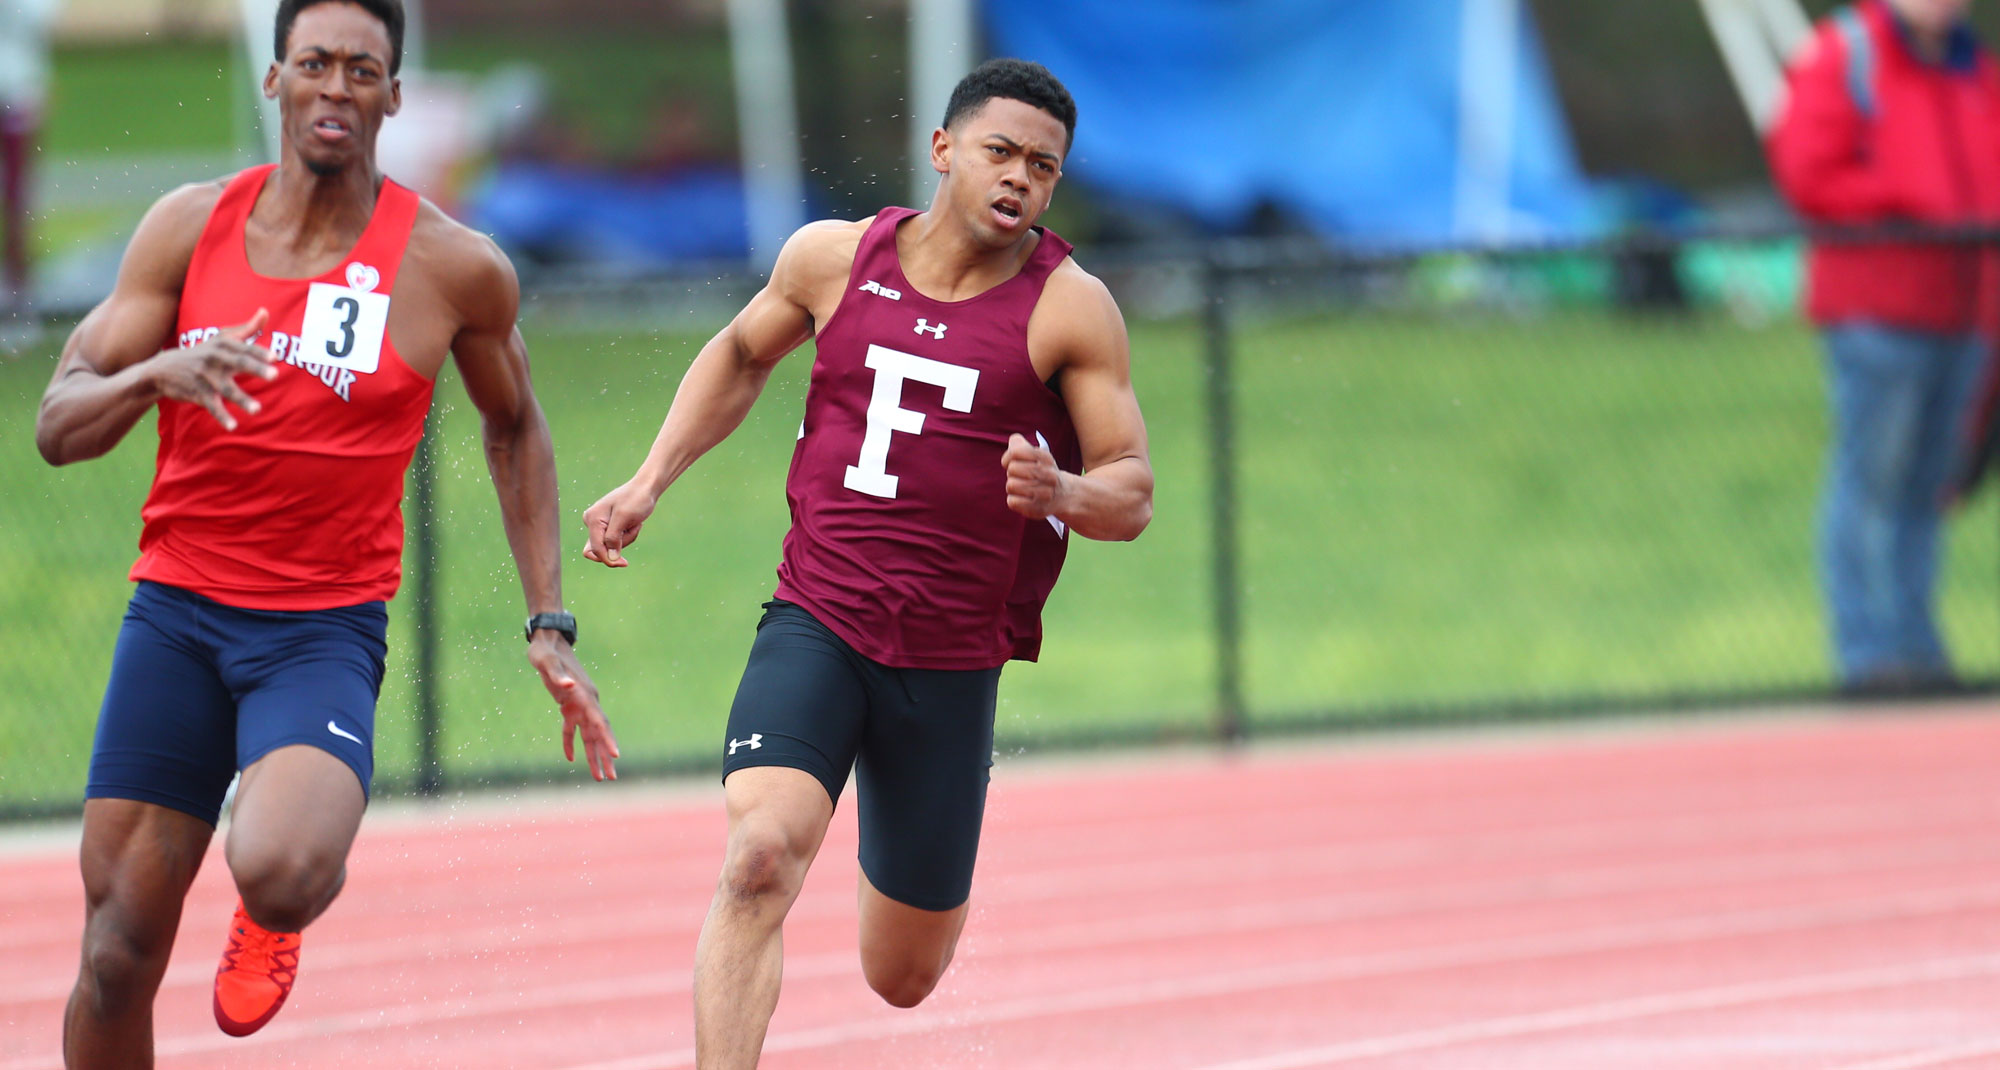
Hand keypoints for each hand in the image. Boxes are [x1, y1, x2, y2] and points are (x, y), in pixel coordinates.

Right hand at [150, 309, 276, 430]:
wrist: (163, 369)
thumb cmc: (203, 353)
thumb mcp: (221, 338)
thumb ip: (247, 328)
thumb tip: (265, 311)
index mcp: (223, 345)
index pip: (244, 347)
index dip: (259, 351)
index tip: (275, 357)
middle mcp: (214, 358)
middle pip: (238, 363)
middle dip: (256, 369)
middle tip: (275, 376)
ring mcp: (205, 376)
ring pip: (226, 388)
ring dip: (242, 399)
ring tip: (257, 410)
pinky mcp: (197, 393)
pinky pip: (212, 405)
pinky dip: (221, 416)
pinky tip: (233, 426)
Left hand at [528, 637, 619, 780]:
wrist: (546, 642)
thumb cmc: (545, 652)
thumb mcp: (546, 662)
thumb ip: (557, 674)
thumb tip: (568, 685)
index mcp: (584, 695)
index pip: (600, 721)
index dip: (608, 739)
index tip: (616, 755)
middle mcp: (586, 702)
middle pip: (600, 733)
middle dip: (606, 755)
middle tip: (612, 778)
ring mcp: (578, 705)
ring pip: (589, 735)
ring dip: (593, 755)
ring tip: (599, 777)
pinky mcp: (568, 706)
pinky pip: (571, 730)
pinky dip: (571, 744)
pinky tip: (570, 759)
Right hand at [581, 479, 659, 567]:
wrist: (645, 488)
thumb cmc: (636, 499)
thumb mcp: (625, 517)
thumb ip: (614, 538)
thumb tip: (610, 559)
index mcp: (592, 519)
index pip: (595, 549)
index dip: (608, 559)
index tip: (624, 563)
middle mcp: (591, 522)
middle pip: (601, 549)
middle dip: (620, 544)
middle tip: (634, 530)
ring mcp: (598, 524)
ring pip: (611, 546)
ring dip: (627, 538)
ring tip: (635, 523)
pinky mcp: (607, 527)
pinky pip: (616, 541)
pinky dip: (628, 536)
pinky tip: (634, 524)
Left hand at [1003, 432, 1066, 519]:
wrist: (1064, 495)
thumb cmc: (1042, 471)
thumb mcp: (1035, 454)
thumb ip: (1020, 444)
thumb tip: (1013, 442)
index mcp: (1046, 458)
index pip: (1015, 452)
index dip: (1008, 458)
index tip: (1013, 462)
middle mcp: (1049, 474)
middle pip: (1012, 469)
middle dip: (1011, 473)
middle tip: (1021, 477)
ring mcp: (1045, 493)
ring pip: (1011, 485)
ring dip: (1012, 487)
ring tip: (1022, 488)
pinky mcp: (1038, 509)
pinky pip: (1013, 502)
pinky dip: (1013, 500)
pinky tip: (1023, 499)